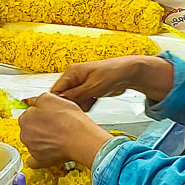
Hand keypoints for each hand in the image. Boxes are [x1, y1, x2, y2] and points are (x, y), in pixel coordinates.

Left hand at [20, 93, 111, 167]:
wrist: (79, 137)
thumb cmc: (68, 118)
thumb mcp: (50, 98)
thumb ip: (36, 100)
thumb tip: (30, 101)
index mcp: (25, 118)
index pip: (29, 114)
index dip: (40, 113)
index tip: (48, 115)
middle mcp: (25, 134)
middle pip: (30, 129)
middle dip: (39, 127)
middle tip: (54, 125)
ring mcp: (31, 148)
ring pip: (33, 143)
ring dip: (41, 140)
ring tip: (57, 137)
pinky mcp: (39, 160)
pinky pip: (34, 160)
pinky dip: (39, 157)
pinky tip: (46, 153)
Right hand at [50, 56, 173, 108]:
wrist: (128, 73)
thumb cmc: (112, 73)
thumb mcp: (92, 87)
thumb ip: (75, 95)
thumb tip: (60, 102)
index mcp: (71, 73)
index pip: (55, 90)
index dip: (58, 102)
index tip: (63, 111)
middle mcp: (74, 78)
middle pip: (64, 98)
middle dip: (73, 104)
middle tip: (83, 104)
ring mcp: (81, 85)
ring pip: (73, 102)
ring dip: (81, 105)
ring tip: (91, 100)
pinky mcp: (88, 91)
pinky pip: (82, 103)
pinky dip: (88, 105)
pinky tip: (94, 100)